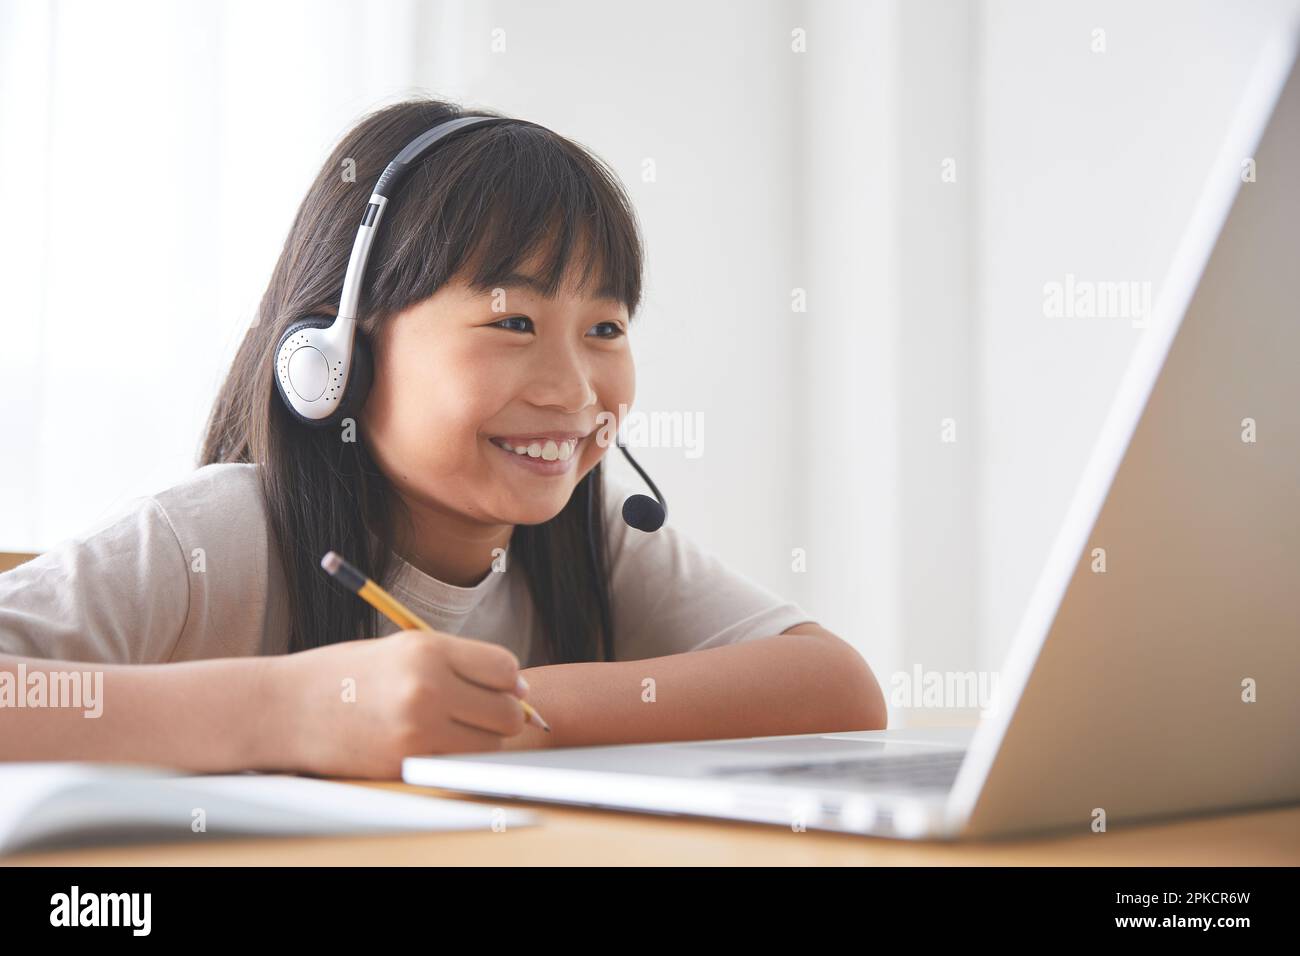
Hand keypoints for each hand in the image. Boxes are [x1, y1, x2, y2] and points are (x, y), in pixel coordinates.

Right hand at [269, 629, 528, 778]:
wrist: (285, 709)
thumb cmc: (347, 674)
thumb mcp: (403, 648)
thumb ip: (458, 662)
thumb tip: (516, 686)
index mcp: (428, 650)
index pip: (505, 669)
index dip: (508, 680)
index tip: (499, 686)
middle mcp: (427, 689)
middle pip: (505, 712)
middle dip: (501, 713)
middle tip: (479, 711)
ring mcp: (416, 732)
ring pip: (488, 745)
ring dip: (481, 739)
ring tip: (453, 727)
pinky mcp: (404, 765)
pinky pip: (457, 765)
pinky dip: (455, 757)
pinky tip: (433, 743)